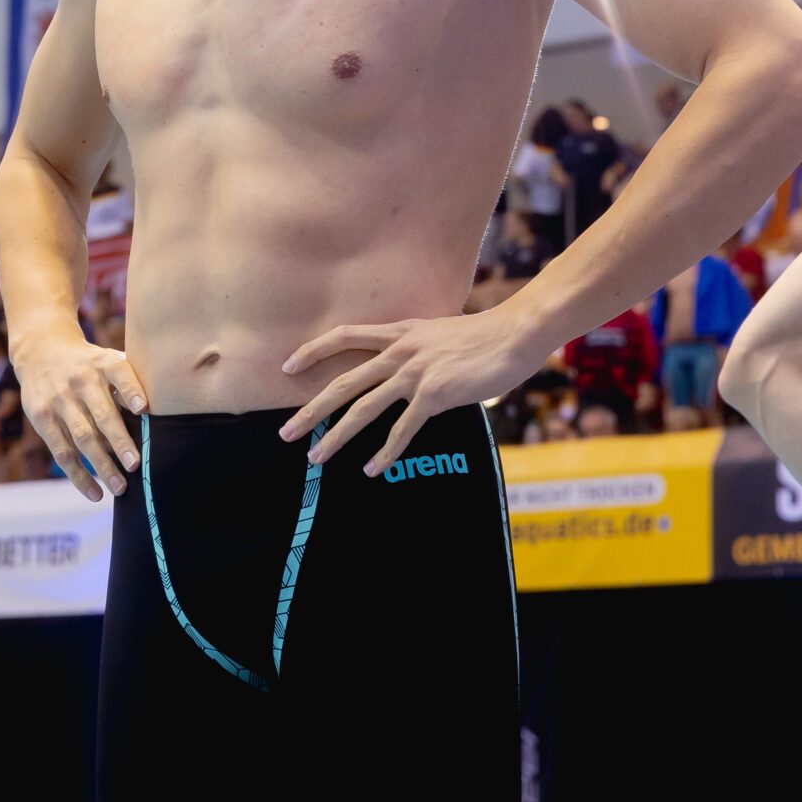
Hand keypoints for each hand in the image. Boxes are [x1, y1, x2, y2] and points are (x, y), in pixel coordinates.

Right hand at [13, 331, 144, 500]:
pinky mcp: (41, 417)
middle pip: (101, 414)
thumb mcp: (108, 360)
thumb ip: (132, 382)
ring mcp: (59, 400)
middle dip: (119, 441)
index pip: (120, 374)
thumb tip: (163, 414)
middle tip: (136, 465)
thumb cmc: (89, 365)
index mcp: (103, 363)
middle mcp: (81, 380)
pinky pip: (61, 451)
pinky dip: (78, 475)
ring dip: (101, 465)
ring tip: (120, 488)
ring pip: (82, 437)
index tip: (144, 409)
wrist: (41, 352)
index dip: (131, 391)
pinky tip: (96, 493)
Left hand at [280, 305, 540, 473]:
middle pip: (343, 382)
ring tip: (316, 457)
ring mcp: (415, 373)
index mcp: (398, 332)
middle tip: (286, 432)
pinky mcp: (434, 394)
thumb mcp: (437, 332)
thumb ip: (415, 348)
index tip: (286, 366)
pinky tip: (371, 469)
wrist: (515, 333)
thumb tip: (405, 369)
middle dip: (311, 410)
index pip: (343, 336)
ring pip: (364, 408)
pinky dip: (385, 452)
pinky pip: (402, 428)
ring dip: (336, 436)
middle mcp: (399, 351)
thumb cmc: (484, 335)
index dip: (312, 350)